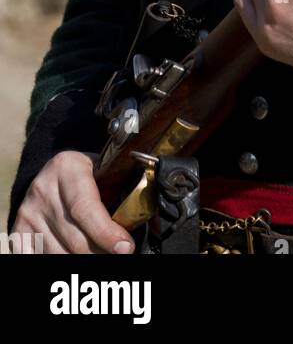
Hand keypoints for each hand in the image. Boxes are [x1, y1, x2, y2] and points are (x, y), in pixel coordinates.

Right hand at [11, 150, 135, 254]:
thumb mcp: (101, 170)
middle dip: (101, 252)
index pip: (86, 208)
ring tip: (102, 255)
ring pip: (60, 253)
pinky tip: (77, 256)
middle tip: (119, 255)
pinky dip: (62, 260)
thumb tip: (138, 223)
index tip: (125, 248)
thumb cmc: (86, 174)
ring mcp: (28, 213)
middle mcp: (43, 190)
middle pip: (75, 238)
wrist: (50, 173)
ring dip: (85, 260)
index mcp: (67, 168)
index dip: (106, 232)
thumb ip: (117, 190)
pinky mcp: (18, 231)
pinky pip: (40, 258)